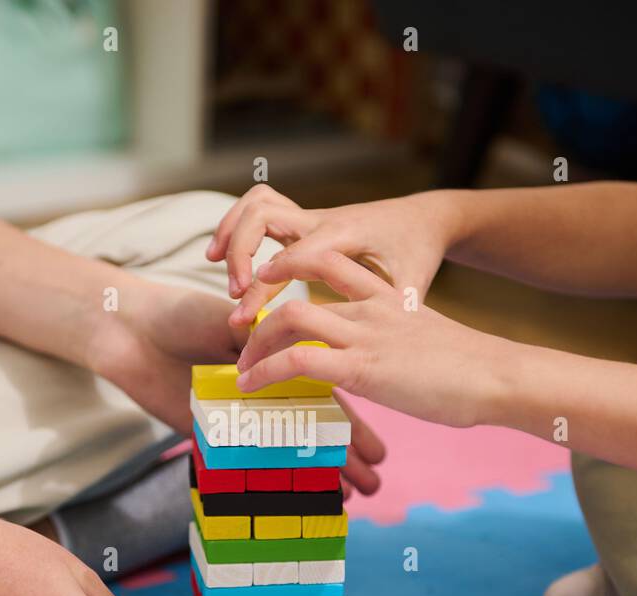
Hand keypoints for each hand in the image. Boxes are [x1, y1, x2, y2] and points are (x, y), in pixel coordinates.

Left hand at [88, 279, 385, 494]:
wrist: (132, 331)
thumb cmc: (185, 315)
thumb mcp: (238, 324)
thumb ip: (269, 351)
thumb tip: (307, 373)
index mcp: (277, 360)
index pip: (324, 395)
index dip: (351, 423)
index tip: (377, 448)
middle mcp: (264, 392)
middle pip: (313, 429)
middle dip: (345, 456)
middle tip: (375, 485)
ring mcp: (241, 416)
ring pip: (289, 450)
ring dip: (320, 473)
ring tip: (351, 499)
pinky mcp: (212, 434)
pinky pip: (252, 461)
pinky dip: (277, 478)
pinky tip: (304, 496)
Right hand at [206, 185, 451, 327]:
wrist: (423, 219)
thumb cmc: (417, 253)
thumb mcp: (410, 286)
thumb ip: (385, 312)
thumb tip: (367, 350)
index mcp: (343, 237)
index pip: (291, 256)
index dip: (261, 284)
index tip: (244, 317)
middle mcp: (322, 220)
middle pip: (263, 216)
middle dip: (240, 252)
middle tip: (233, 294)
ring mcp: (311, 216)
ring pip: (256, 204)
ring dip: (230, 229)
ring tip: (213, 262)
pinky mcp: (305, 219)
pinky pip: (261, 208)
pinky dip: (237, 223)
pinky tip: (226, 252)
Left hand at [235, 250, 517, 428]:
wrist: (501, 376)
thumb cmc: (476, 370)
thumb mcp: (431, 345)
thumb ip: (404, 346)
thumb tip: (397, 369)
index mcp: (388, 298)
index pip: (329, 262)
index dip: (293, 267)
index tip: (272, 292)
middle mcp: (370, 309)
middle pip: (298, 287)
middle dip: (261, 311)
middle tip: (243, 340)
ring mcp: (364, 336)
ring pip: (289, 317)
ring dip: (255, 342)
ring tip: (241, 369)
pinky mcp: (362, 368)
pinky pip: (298, 361)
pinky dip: (265, 373)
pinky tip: (251, 387)